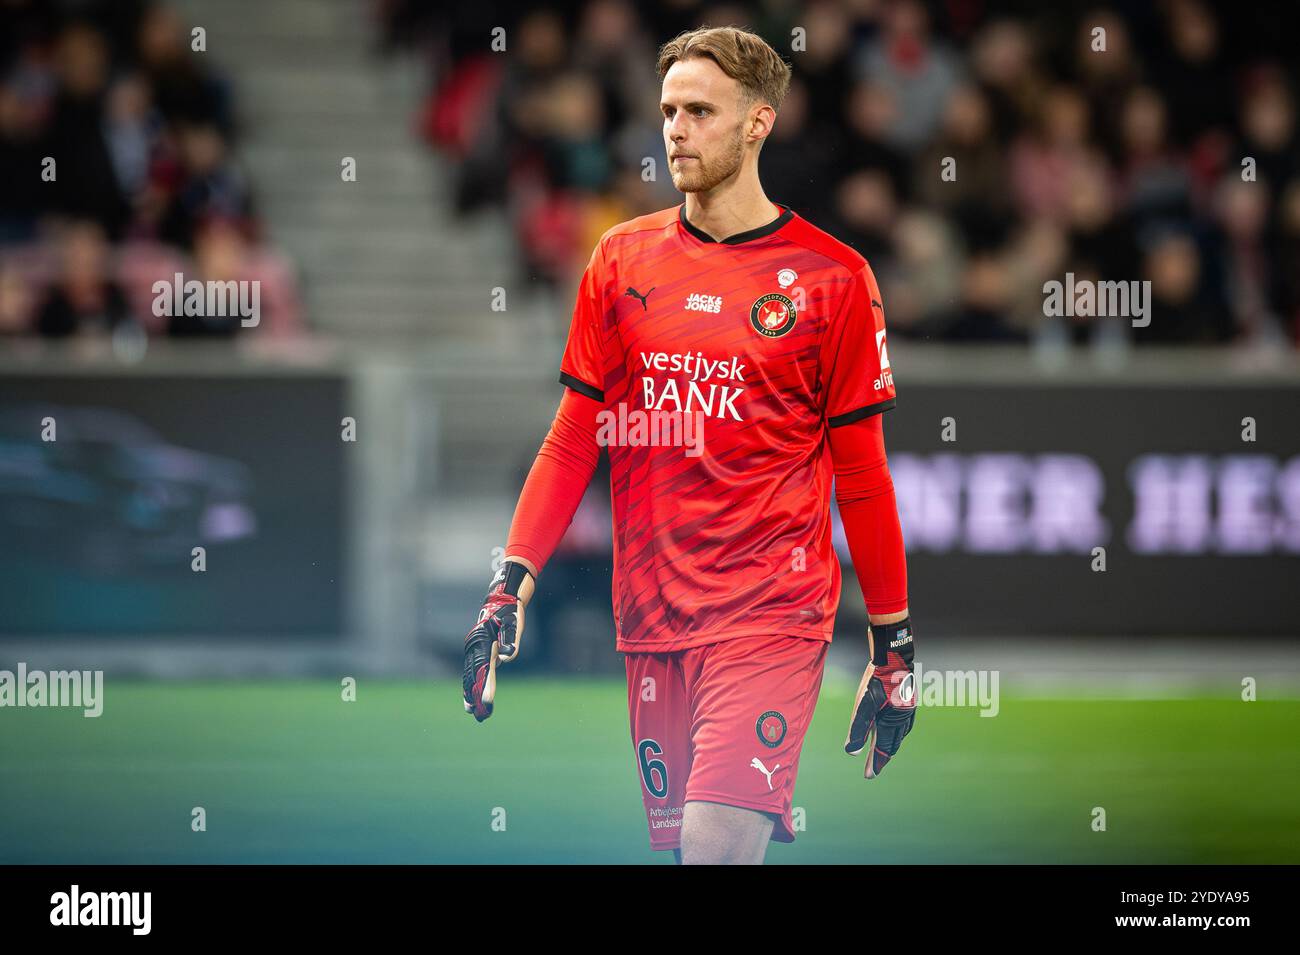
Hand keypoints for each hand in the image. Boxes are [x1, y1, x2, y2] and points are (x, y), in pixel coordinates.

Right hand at [463, 561, 530, 721]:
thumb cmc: (510, 612)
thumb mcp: (515, 622)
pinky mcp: (476, 652)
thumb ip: (512, 640)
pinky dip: (469, 686)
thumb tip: (508, 657)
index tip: (487, 702)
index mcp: (485, 642)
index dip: (486, 686)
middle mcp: (476, 647)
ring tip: (472, 712)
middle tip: (481, 716)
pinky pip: (470, 672)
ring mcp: (473, 649)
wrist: (500, 600)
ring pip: (469, 675)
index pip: (485, 669)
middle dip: (477, 696)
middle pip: (474, 676)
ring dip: (471, 694)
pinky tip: (469, 700)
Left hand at [844, 618, 915, 777]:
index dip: (875, 763)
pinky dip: (894, 730)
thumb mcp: (864, 704)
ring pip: (898, 733)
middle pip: (892, 744)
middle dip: (882, 757)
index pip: (883, 750)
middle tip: (873, 768)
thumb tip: (851, 752)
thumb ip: (858, 728)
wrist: (893, 654)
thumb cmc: (877, 680)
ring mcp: (906, 709)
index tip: (869, 776)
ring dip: (889, 744)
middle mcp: (903, 719)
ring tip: (883, 751)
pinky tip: (891, 725)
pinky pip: (901, 722)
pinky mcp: (905, 699)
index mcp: (893, 724)